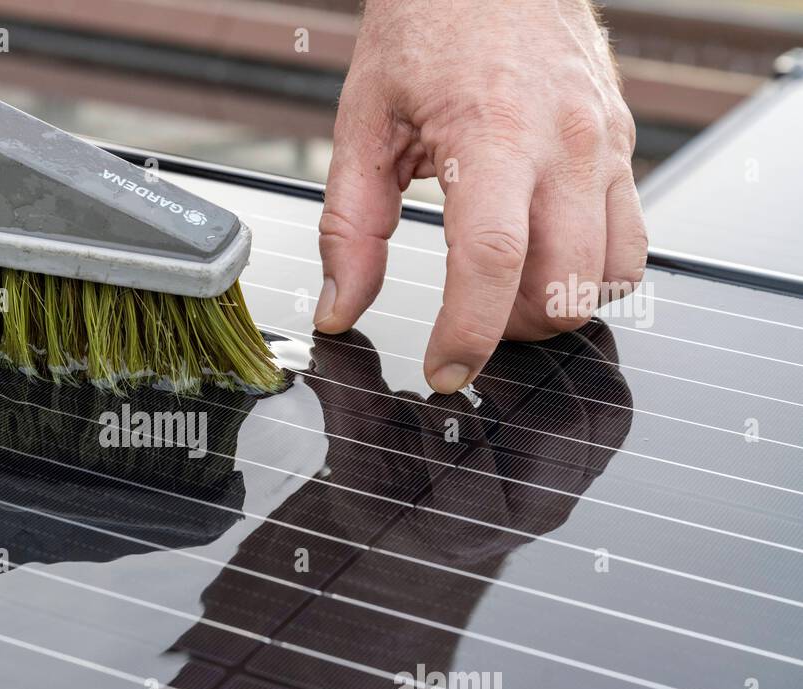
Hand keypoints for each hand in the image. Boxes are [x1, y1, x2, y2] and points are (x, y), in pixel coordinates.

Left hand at [315, 0, 646, 393]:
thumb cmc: (428, 28)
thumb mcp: (363, 123)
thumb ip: (349, 227)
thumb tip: (340, 307)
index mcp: (491, 135)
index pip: (493, 262)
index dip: (469, 333)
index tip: (442, 370)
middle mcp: (564, 144)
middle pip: (565, 286)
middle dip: (513, 331)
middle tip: (470, 324)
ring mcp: (605, 145)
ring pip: (612, 276)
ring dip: (559, 307)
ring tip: (507, 294)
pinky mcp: (623, 146)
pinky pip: (633, 240)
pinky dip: (593, 272)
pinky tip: (545, 258)